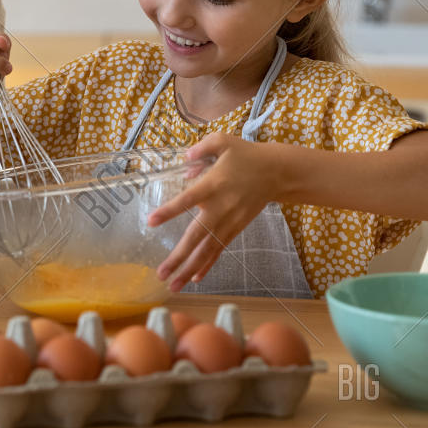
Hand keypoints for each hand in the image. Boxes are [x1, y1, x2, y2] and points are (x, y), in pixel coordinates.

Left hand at [147, 134, 278, 291]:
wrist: (276, 172)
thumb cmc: (245, 155)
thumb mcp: (223, 141)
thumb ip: (200, 147)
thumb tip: (184, 161)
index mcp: (213, 184)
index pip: (187, 200)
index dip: (170, 211)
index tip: (151, 221)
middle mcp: (220, 207)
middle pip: (196, 236)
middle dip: (178, 257)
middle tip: (161, 274)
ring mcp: (229, 222)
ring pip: (207, 250)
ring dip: (189, 269)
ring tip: (173, 286)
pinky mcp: (235, 229)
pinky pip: (219, 250)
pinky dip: (207, 265)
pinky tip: (194, 278)